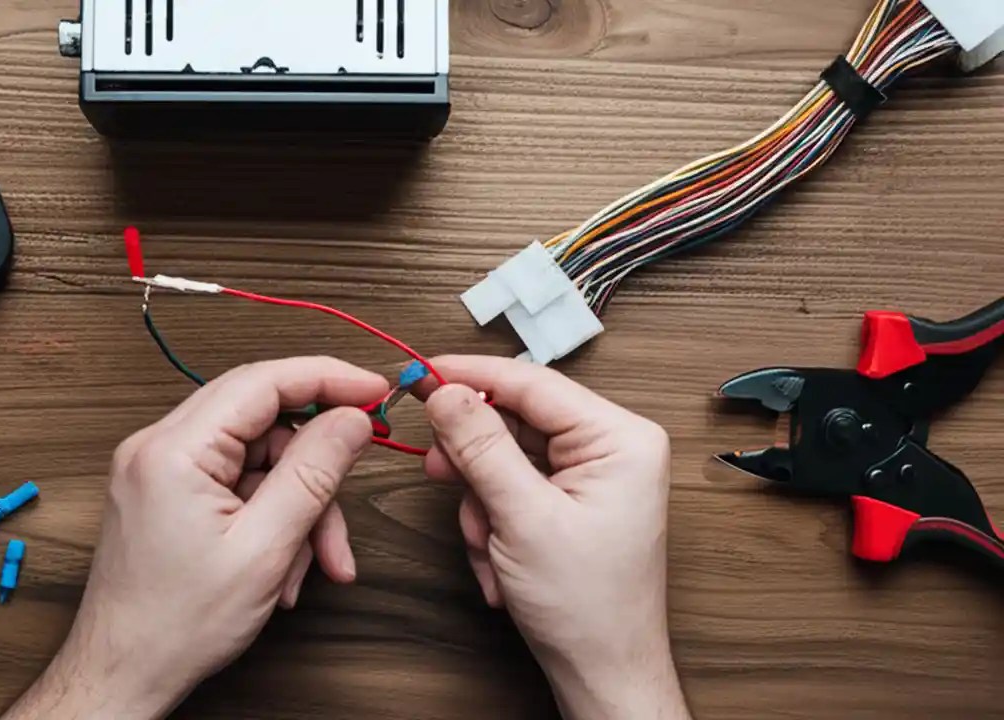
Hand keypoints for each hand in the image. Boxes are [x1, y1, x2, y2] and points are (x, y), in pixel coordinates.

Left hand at [4, 357, 387, 719]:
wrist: (123, 676)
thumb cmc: (175, 626)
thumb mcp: (264, 548)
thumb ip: (313, 473)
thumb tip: (351, 418)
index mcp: (173, 450)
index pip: (263, 382)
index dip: (327, 378)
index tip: (373, 389)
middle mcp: (157, 448)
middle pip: (263, 421)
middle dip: (315, 465)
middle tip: (353, 484)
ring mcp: (159, 471)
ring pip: (257, 461)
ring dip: (298, 507)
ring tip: (316, 563)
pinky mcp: (167, 495)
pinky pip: (237, 486)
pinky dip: (271, 519)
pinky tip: (283, 568)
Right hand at [419, 356, 689, 719]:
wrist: (601, 672)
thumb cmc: (588, 608)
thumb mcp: (523, 518)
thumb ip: (481, 446)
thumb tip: (448, 392)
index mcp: (621, 438)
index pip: (533, 384)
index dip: (472, 375)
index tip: (423, 372)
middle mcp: (611, 448)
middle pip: (515, 420)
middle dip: (475, 460)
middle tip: (440, 471)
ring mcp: (590, 476)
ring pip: (504, 457)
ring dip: (481, 502)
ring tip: (490, 543)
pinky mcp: (570, 501)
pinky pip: (511, 486)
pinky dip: (492, 520)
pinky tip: (499, 557)